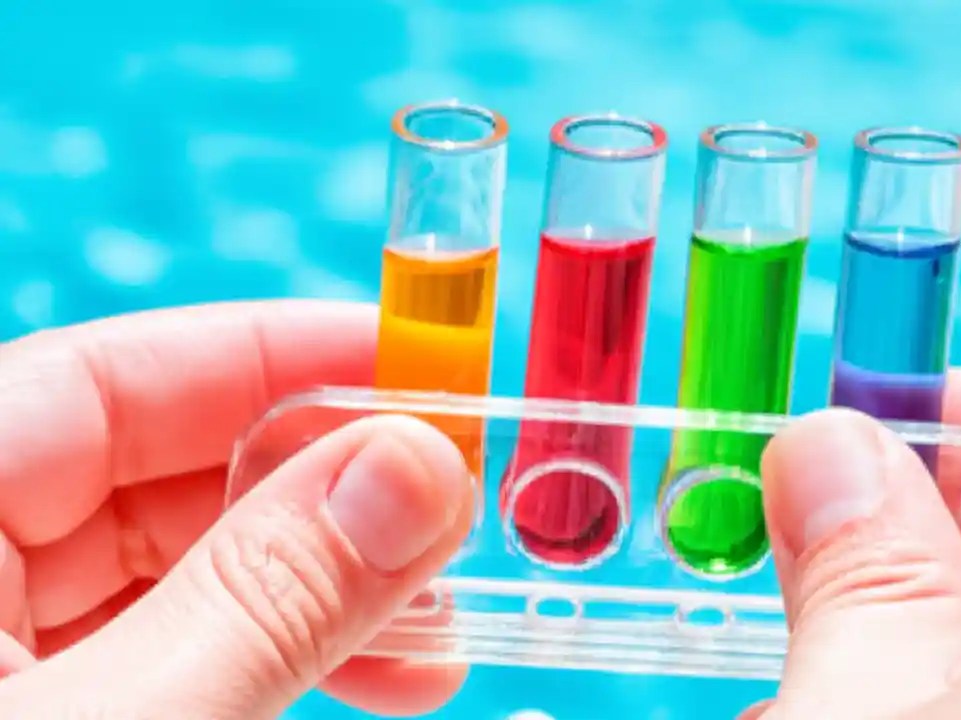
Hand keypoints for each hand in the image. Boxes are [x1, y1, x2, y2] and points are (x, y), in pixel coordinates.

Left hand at [0, 301, 473, 718]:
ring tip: (438, 613)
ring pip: (175, 580)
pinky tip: (379, 670)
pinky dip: (279, 657)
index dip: (268, 354)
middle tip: (450, 495)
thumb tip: (417, 465)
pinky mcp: (51, 718)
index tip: (412, 356)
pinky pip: (170, 662)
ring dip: (323, 586)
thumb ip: (266, 594)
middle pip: (153, 480)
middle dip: (322, 490)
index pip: (97, 381)